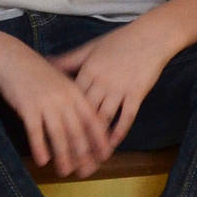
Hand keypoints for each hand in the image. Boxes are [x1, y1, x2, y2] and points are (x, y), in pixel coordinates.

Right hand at [0, 38, 112, 176]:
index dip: (100, 141)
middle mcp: (64, 98)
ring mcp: (46, 102)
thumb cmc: (37, 73)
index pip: (93, 121)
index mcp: (75, 92)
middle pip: (78, 132)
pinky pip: (35, 132)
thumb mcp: (61, 82)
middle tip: (85, 172)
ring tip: (64, 172)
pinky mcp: (27, 106)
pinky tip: (41, 161)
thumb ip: (73, 101)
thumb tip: (84, 125)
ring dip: (62, 157)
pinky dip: (39, 147)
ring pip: (58, 135)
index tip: (105, 157)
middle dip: (83, 155)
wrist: (12, 58)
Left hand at [52, 16, 170, 149]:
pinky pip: (127, 116)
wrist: (150, 36)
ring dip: (96, 141)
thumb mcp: (90, 48)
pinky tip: (111, 146)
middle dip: (76, 138)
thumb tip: (46, 62)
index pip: (70, 100)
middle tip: (66, 157)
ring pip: (104, 119)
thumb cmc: (119, 41)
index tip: (50, 137)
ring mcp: (120, 88)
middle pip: (84, 114)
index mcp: (88, 71)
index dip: (60, 119)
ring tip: (88, 159)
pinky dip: (119, 132)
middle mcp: (102, 82)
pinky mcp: (137, 93)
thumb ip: (69, 60)